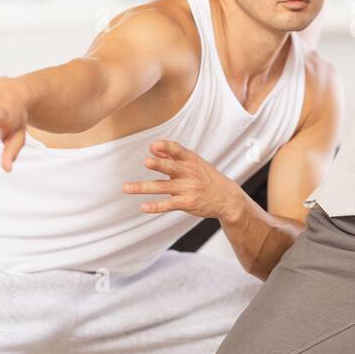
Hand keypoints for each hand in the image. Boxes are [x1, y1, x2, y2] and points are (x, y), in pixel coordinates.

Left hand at [122, 140, 240, 218]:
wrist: (228, 198)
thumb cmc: (207, 177)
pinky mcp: (187, 203)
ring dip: (144, 187)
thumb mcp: (195, 163)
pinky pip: (168, 205)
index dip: (167, 147)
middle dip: (160, 164)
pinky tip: (143, 207)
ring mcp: (188, 189)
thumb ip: (174, 156)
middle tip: (147, 161)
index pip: (178, 151)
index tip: (154, 146)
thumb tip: (154, 148)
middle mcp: (189, 173)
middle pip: (171, 168)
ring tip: (126, 187)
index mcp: (191, 160)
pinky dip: (155, 206)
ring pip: (162, 188)